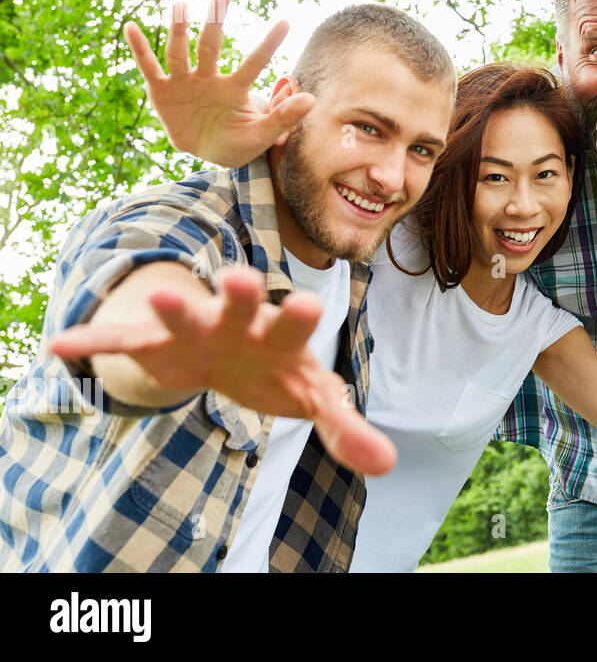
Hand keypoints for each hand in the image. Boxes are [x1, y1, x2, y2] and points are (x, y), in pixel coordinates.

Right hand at [48, 266, 395, 475]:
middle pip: (244, 306)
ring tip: (162, 296)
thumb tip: (387, 464)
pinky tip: (63, 342)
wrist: (225, 351)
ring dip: (174, 306)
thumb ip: (345, 428)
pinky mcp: (155, 342)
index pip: (296, 326)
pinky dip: (96, 340)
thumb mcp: (311, 398)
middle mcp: (241, 322)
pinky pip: (123, 339)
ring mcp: (197, 328)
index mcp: (282, 336)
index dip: (300, 319)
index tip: (310, 305)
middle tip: (243, 278)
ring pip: (185, 315)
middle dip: (242, 295)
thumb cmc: (278, 370)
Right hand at [126, 0, 314, 166]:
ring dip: (179, 30)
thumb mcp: (264, 134)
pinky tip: (131, 27)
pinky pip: (150, 67)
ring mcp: (185, 82)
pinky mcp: (162, 91)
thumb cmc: (240, 141)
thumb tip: (312, 98)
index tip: (285, 22)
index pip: (255, 62)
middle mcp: (210, 77)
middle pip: (212, 46)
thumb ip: (284, 116)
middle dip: (215, 20)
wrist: (210, 154)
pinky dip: (140, 49)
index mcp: (236, 87)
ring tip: (180, 4)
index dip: (269, 44)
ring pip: (181, 52)